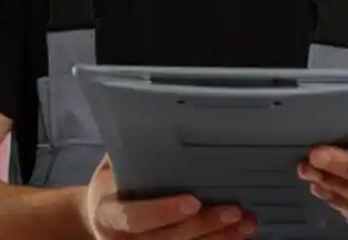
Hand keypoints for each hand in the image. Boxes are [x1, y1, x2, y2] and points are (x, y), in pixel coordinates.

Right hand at [82, 155, 258, 238]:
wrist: (102, 216)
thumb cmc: (113, 184)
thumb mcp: (113, 167)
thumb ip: (130, 152)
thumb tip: (155, 118)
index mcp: (109, 213)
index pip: (134, 217)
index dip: (164, 211)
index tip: (193, 201)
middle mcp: (124, 238)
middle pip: (168, 237)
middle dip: (203, 225)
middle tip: (233, 210)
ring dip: (219, 236)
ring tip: (246, 222)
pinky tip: (240, 232)